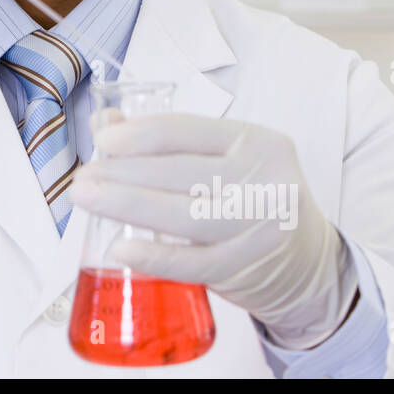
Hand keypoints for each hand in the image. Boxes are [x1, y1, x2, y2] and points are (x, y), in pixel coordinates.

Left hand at [69, 113, 358, 349]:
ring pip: (183, 215)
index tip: (104, 141)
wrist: (309, 264)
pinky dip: (154, 255)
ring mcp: (258, 228)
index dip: (139, 135)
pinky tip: (119, 246)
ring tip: (87, 199)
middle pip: (179, 173)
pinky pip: (192, 263)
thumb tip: (108, 125)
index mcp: (258, 142)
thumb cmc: (257, 199)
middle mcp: (264, 181)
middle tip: (84, 177)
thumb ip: (172, 143)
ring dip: (127, 206)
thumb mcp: (229, 160)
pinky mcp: (246, 269)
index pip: (188, 132)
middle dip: (122, 173)